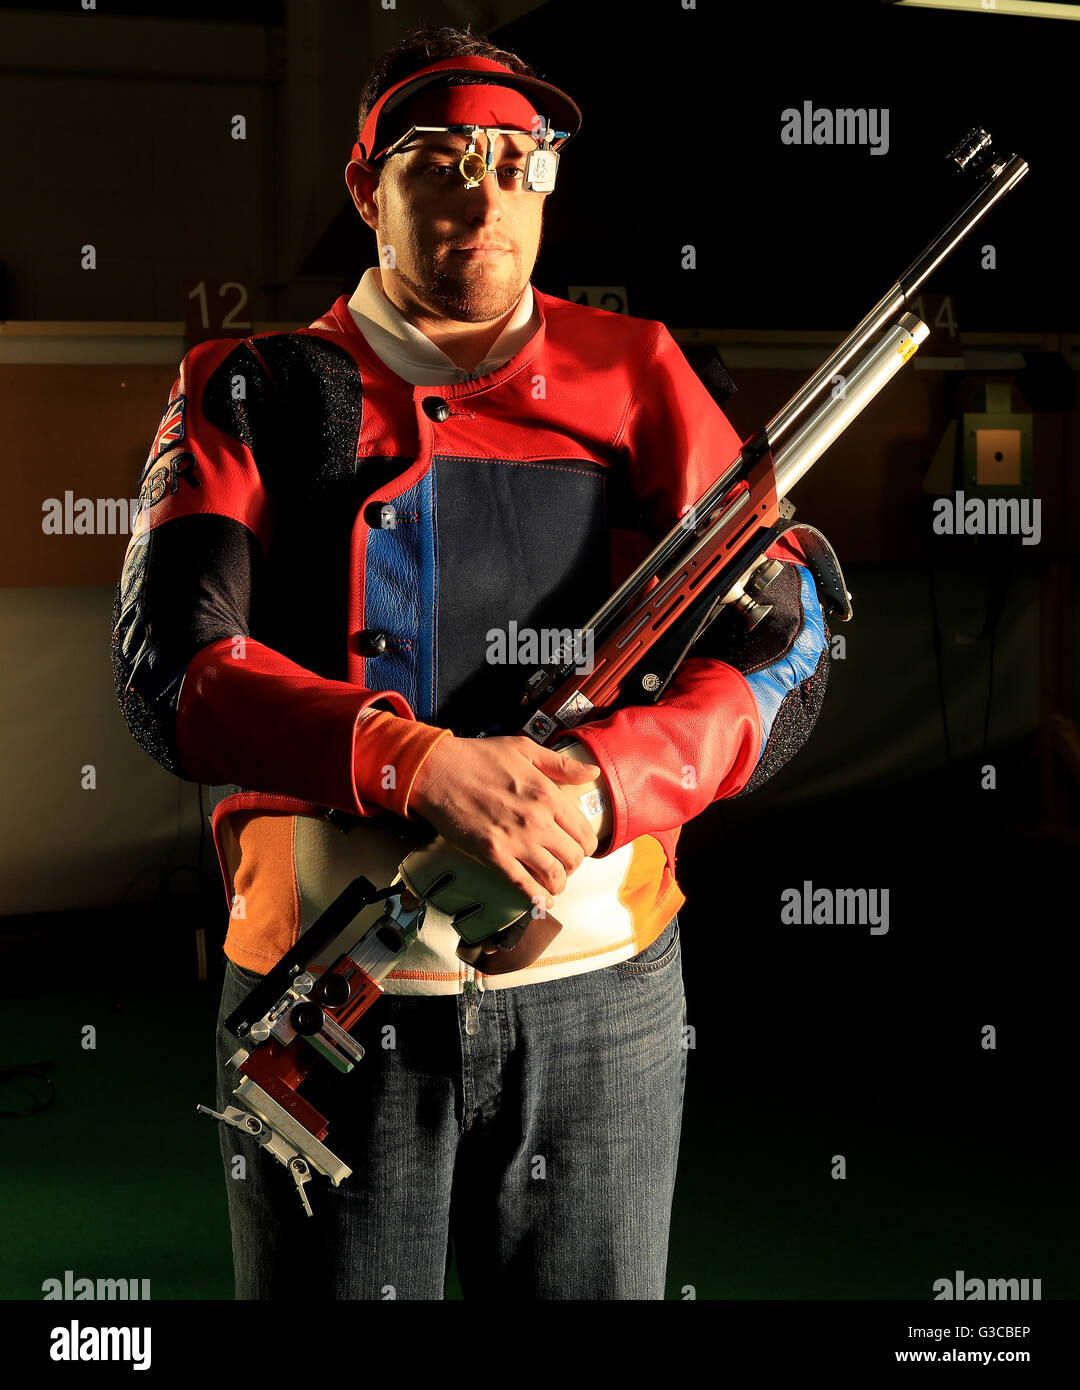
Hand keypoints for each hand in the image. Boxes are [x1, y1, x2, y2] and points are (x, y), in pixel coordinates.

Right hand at [408, 735, 601, 914]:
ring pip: (554, 876)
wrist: (437, 771)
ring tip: (553, 883)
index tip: (578, 846)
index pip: (584, 832)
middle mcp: (537, 820)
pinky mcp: (493, 855)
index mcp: (548, 795)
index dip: (586, 845)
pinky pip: (524, 886)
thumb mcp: (524, 750)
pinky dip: (538, 899)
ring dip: (558, 884)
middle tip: (563, 864)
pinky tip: (542, 902)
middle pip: (573, 858)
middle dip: (573, 865)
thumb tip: (592, 772)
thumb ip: (561, 764)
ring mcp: (515, 840)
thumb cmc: (478, 758)